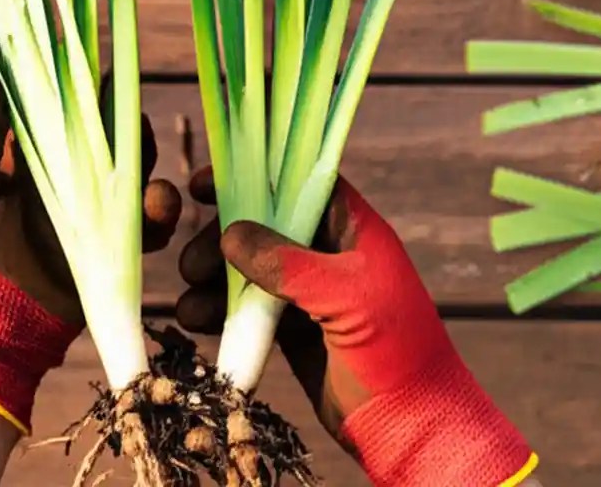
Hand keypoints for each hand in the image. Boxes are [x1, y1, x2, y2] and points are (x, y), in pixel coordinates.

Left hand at [0, 61, 181, 433]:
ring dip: (145, 153)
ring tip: (140, 151)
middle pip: (107, 127)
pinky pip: (148, 221)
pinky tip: (154, 209)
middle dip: (120, 112)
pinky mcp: (115, 245)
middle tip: (122, 105)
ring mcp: (92, 209)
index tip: (90, 51)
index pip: (58, 102)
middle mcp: (65, 174)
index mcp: (27, 153)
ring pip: (135, 166)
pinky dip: (157, 212)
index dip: (76, 77)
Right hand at [175, 169, 535, 486]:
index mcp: (354, 230)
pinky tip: (197, 322)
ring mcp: (310, 292)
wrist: (410, 424)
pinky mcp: (294, 330)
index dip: (255, 177)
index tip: (205, 185)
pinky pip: (249, 308)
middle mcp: (330, 254)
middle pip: (264, 225)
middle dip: (222, 240)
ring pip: (250, 269)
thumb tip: (231, 235)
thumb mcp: (344, 297)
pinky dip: (221, 311)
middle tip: (192, 263)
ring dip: (215, 280)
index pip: (300, 183)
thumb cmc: (394, 351)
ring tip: (190, 302)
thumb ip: (288, 263)